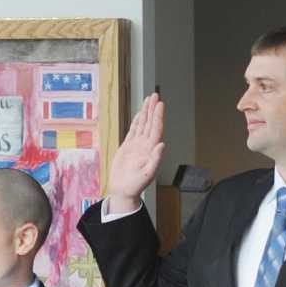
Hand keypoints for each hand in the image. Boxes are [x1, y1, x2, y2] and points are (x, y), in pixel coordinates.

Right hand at [106, 92, 165, 210]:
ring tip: (149, 100)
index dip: (158, 116)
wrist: (123, 190)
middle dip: (153, 109)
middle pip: (150, 123)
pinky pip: (133, 130)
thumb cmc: (135, 185)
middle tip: (155, 95)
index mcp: (151, 150)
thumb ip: (155, 159)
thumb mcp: (147, 174)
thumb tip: (162, 145)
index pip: (156, 129)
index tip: (160, 104)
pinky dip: (137, 121)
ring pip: (142, 125)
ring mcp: (137, 145)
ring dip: (146, 112)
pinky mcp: (128, 146)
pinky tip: (140, 113)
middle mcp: (146, 145)